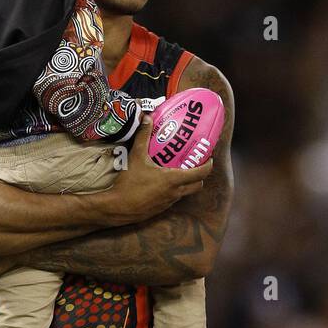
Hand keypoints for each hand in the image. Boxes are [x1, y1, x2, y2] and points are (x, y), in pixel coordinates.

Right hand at [98, 117, 213, 224]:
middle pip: (197, 185)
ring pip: (186, 192)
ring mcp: (168, 202)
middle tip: (195, 164)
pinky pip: (173, 198)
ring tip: (180, 170)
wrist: (118, 208)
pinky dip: (174, 190)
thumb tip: (147, 118)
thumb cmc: (129, 183)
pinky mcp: (161, 209)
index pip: (201, 173)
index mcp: (173, 179)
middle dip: (200, 175)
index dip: (208, 165)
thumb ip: (143, 136)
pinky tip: (164, 182)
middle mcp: (175, 192)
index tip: (209, 157)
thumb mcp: (136, 157)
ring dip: (187, 183)